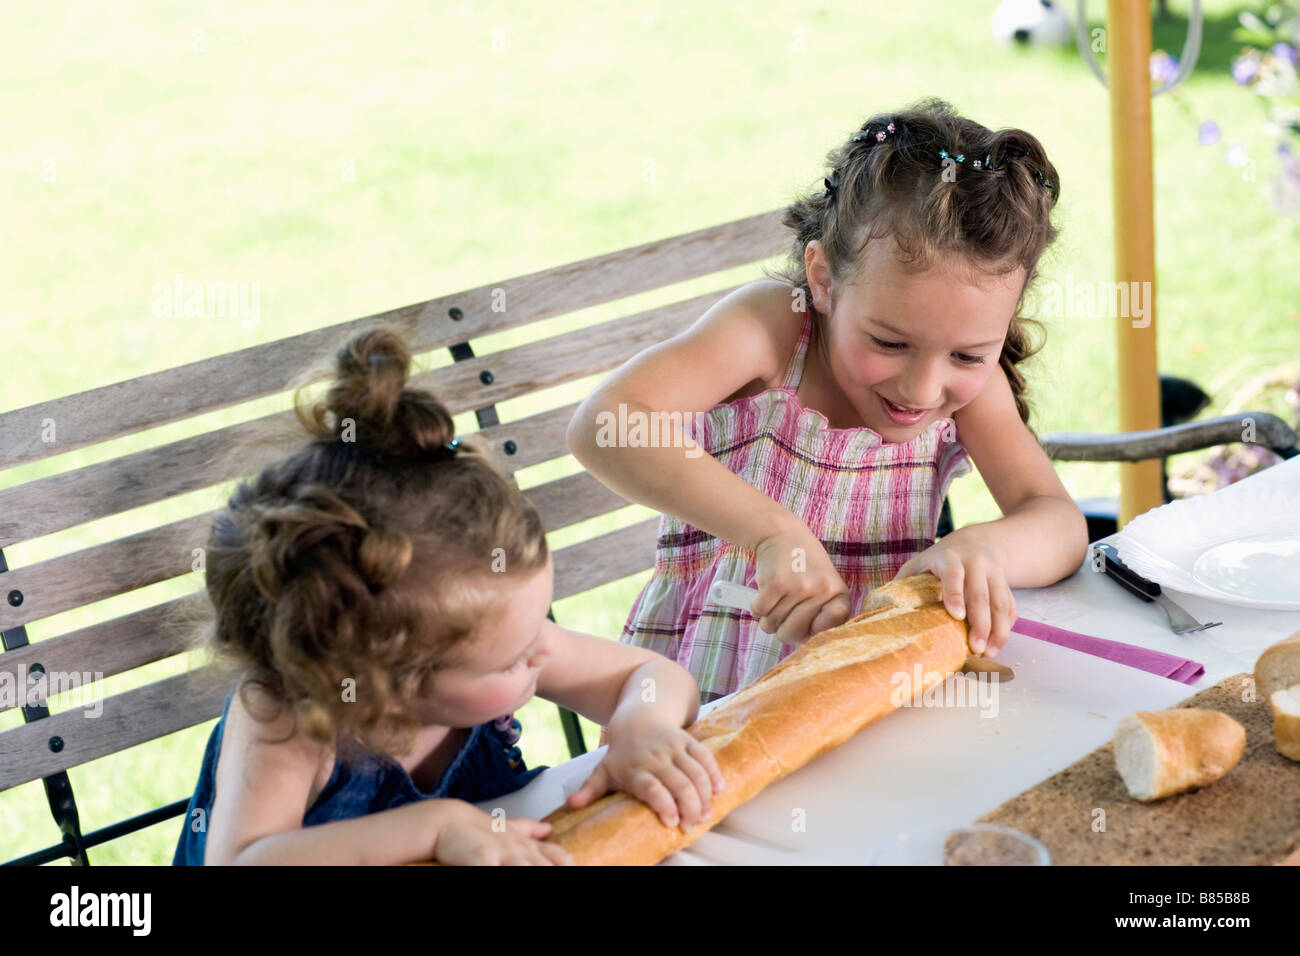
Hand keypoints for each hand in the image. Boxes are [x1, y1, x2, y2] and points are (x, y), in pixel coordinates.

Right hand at [432, 800, 572, 865]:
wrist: (446, 821)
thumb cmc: (475, 829)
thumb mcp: (505, 827)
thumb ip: (527, 829)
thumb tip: (548, 828)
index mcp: (527, 844)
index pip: (560, 857)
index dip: (568, 866)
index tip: (574, 868)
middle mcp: (520, 850)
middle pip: (546, 868)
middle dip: (551, 874)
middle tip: (566, 877)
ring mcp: (504, 854)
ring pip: (527, 869)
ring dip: (530, 872)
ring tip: (525, 871)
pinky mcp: (483, 859)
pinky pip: (493, 870)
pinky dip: (499, 872)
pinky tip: (497, 871)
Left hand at [564, 714, 725, 829]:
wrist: (638, 715)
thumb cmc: (621, 751)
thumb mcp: (604, 768)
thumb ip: (591, 789)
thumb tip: (571, 804)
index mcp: (635, 768)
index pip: (651, 788)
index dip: (663, 804)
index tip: (671, 822)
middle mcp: (656, 758)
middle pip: (678, 783)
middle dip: (689, 806)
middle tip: (693, 825)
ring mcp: (674, 747)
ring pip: (695, 772)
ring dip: (704, 795)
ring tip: (707, 814)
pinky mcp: (688, 740)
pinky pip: (705, 756)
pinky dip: (714, 773)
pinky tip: (720, 791)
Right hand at [749, 519, 850, 643]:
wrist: (784, 534)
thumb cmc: (805, 567)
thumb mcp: (825, 587)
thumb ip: (822, 615)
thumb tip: (806, 641)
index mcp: (839, 596)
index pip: (829, 631)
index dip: (813, 630)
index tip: (809, 621)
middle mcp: (822, 592)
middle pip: (792, 634)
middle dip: (782, 627)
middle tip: (784, 611)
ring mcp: (799, 587)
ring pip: (772, 624)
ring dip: (768, 615)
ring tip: (776, 597)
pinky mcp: (776, 583)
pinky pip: (759, 612)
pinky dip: (757, 606)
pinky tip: (766, 592)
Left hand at [894, 528, 1016, 657]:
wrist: (977, 541)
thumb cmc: (939, 559)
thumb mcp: (918, 563)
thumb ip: (903, 582)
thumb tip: (875, 609)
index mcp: (949, 557)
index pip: (953, 575)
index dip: (955, 594)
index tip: (956, 616)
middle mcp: (976, 562)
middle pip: (981, 594)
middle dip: (980, 623)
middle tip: (976, 648)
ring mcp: (995, 572)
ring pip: (1001, 602)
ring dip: (998, 629)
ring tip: (990, 652)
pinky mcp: (1007, 583)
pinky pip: (1011, 606)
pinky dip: (1007, 626)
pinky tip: (998, 644)